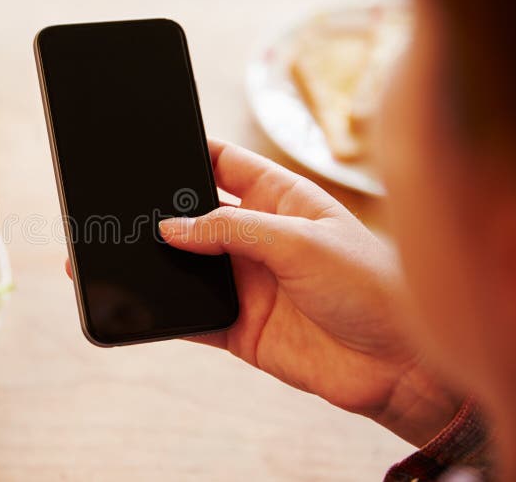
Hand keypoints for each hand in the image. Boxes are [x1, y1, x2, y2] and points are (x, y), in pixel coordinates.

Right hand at [66, 139, 458, 446]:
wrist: (398, 366)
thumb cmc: (370, 286)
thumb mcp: (301, 241)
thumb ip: (233, 229)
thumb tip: (171, 227)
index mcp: (281, 200)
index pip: (225, 165)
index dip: (190, 155)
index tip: (150, 149)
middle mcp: (259, 238)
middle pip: (197, 216)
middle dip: (163, 213)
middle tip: (121, 208)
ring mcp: (248, 283)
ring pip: (189, 266)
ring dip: (159, 263)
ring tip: (116, 253)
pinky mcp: (240, 326)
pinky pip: (194, 316)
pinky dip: (168, 313)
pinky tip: (141, 304)